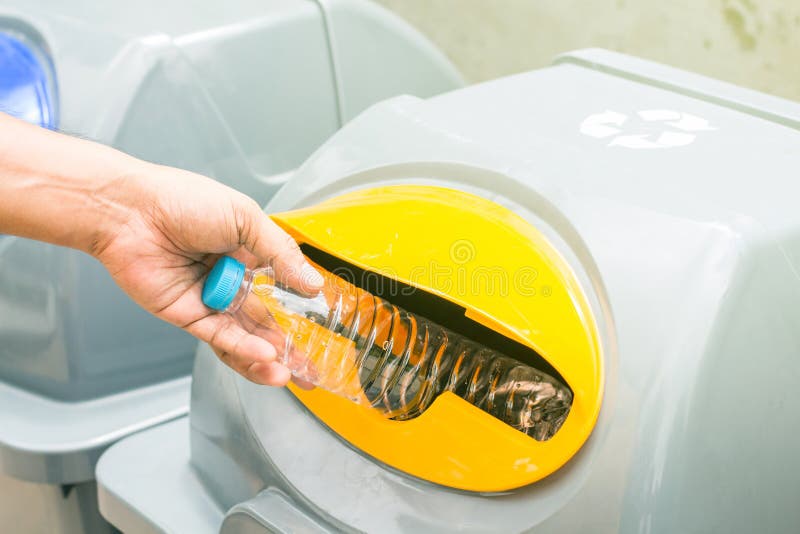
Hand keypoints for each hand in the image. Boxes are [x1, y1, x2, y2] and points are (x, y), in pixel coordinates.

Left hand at [90, 162, 323, 385]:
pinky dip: (242, 347)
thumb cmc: (182, 200)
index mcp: (248, 253)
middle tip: (310, 368)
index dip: (302, 310)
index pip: (283, 289)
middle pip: (266, 321)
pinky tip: (263, 355)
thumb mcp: (246, 218)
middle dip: (289, 347)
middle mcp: (231, 279)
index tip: (323, 328)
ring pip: (244, 336)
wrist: (130, 211)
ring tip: (288, 372)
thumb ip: (281, 253)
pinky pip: (219, 336)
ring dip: (267, 356)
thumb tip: (313, 283)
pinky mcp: (188, 315)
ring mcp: (210, 299)